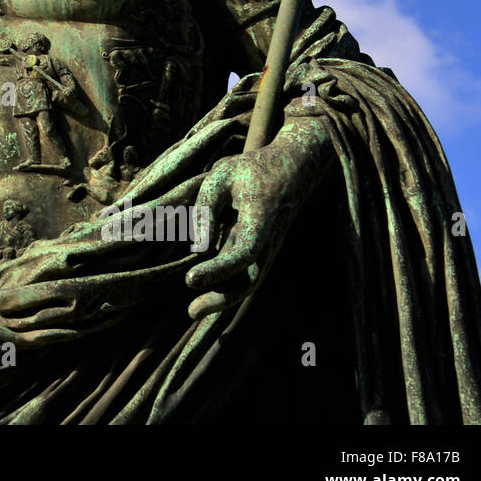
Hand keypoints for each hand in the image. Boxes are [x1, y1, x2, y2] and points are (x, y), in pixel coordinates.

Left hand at [184, 117, 332, 318]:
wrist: (291, 169)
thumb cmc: (251, 169)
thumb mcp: (221, 175)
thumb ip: (206, 209)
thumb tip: (197, 249)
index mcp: (262, 218)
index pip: (244, 252)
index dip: (218, 269)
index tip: (189, 278)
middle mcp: (270, 240)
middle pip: (251, 279)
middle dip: (222, 299)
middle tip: (191, 312)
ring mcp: (270, 248)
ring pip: (251, 282)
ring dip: (225, 299)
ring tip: (194, 310)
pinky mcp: (264, 251)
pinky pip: (249, 275)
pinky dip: (230, 287)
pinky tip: (207, 293)